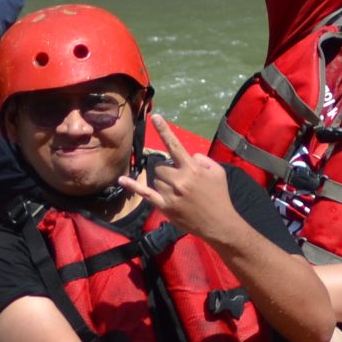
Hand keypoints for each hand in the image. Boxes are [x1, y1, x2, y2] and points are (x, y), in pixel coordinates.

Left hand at [119, 116, 243, 242]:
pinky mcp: (164, 207)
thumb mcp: (217, 172)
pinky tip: (122, 180)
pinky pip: (145, 193)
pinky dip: (133, 186)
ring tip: (179, 193)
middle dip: (168, 170)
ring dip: (163, 181)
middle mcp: (178, 180)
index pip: (175, 145)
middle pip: (161, 166)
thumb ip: (202, 159)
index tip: (155, 117)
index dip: (164, 130)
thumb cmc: (219, 196)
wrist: (219, 224)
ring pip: (156, 179)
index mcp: (192, 168)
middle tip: (180, 180)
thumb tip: (188, 156)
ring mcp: (170, 194)